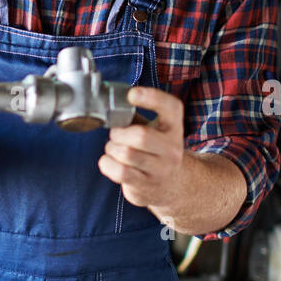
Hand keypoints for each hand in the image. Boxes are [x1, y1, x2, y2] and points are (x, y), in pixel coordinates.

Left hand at [98, 85, 186, 219]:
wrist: (172, 184)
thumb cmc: (154, 151)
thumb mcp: (154, 130)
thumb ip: (135, 118)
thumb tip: (106, 108)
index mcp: (173, 127)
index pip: (171, 107)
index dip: (151, 97)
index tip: (132, 94)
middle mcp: (172, 148)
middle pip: (141, 135)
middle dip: (119, 134)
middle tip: (115, 136)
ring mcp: (161, 169)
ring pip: (126, 154)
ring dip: (112, 149)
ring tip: (113, 149)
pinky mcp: (146, 186)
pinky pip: (120, 172)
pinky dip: (107, 164)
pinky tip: (109, 161)